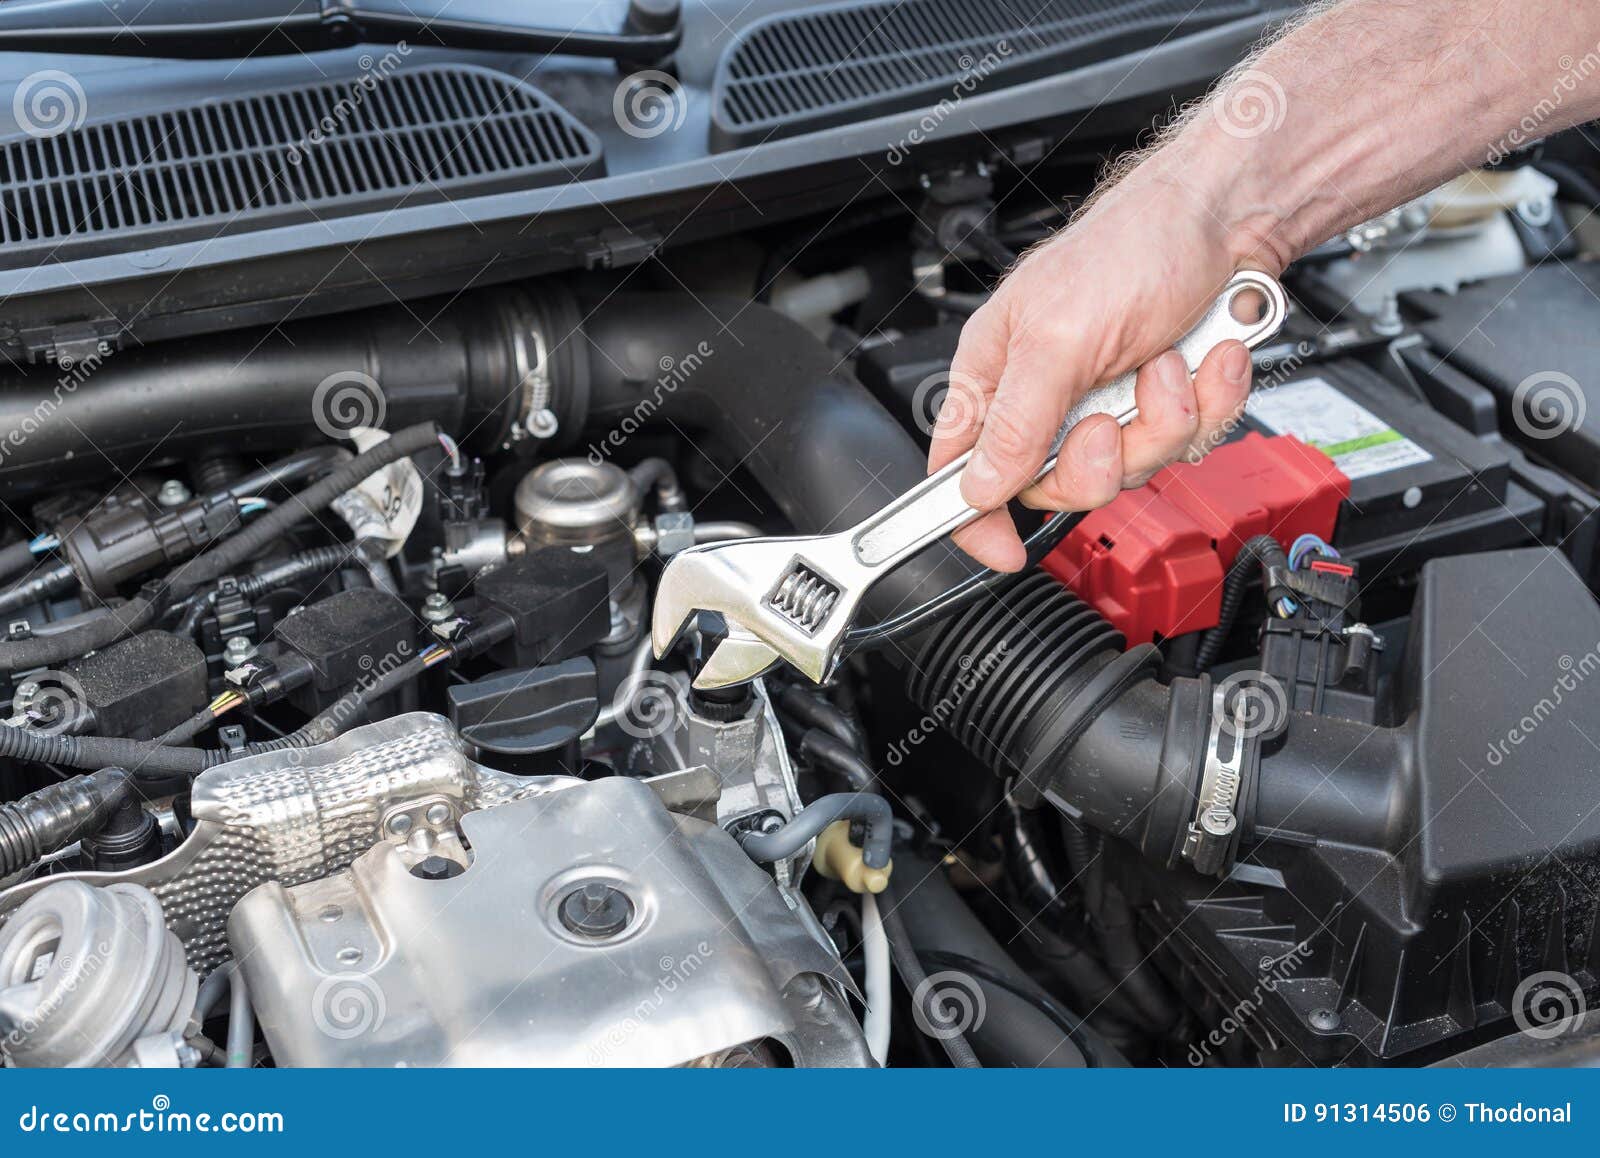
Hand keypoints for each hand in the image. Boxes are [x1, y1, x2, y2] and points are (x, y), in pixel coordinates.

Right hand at [930, 167, 1269, 571]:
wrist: (1226, 221)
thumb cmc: (1131, 246)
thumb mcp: (1057, 338)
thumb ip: (1015, 421)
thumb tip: (979, 487)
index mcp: (997, 373)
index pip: (961, 468)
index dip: (975, 516)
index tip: (1003, 550)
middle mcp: (1048, 395)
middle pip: (1057, 484)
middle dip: (1102, 457)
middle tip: (1110, 415)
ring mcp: (1109, 403)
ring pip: (1129, 470)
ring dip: (1164, 418)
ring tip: (1166, 361)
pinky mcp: (1163, 404)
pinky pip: (1183, 444)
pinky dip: (1205, 402)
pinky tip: (1202, 358)